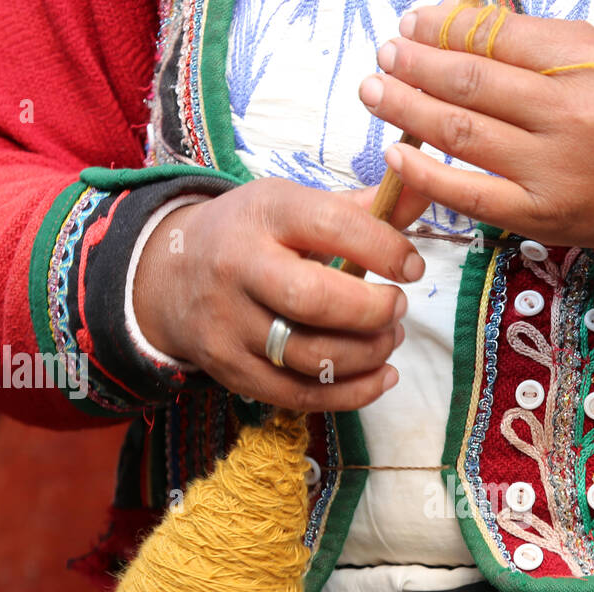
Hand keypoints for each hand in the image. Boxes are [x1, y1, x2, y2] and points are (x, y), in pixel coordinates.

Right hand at [132, 178, 429, 411]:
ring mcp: (231, 325)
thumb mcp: (294, 207)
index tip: (411, 267)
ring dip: (368, 355)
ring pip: (311, 356)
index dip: (383, 249)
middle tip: (398, 309)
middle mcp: (240, 267)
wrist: (169, 275)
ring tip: (389, 340)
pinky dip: (352, 394)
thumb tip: (424, 192)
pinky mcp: (232, 371)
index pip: (330, 226)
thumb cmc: (251, 236)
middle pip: (315, 300)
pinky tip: (380, 377)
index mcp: (264, 214)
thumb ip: (361, 210)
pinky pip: (300, 395)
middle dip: (373, 311)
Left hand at [358, 2, 593, 249]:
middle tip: (385, 53)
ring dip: (409, 109)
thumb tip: (461, 24)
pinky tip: (397, 154)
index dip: (443, 27)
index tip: (411, 24)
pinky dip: (428, 174)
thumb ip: (533, 42)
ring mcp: (549, 170)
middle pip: (470, 82)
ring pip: (462, 134)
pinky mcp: (539, 215)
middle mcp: (564, 116)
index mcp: (581, 65)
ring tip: (376, 91)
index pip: (494, 37)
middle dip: (416, 64)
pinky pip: (471, 196)